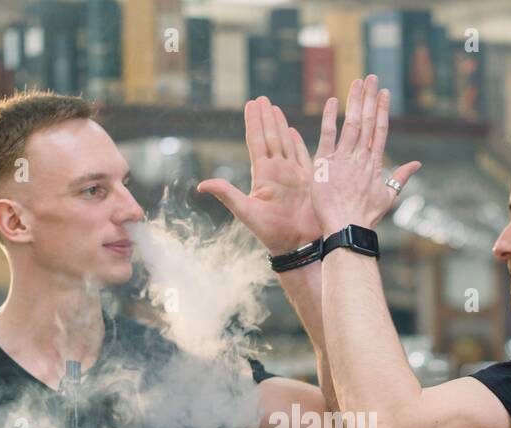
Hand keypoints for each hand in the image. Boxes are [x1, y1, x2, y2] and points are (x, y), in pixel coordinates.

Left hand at [197, 97, 321, 255]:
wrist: (297, 245)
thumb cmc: (272, 233)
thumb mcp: (246, 212)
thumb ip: (227, 194)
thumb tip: (201, 186)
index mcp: (263, 175)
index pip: (257, 142)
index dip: (254, 122)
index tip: (251, 104)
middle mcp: (277, 172)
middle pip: (270, 137)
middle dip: (266, 117)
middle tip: (262, 98)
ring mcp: (293, 176)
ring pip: (286, 142)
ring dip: (280, 125)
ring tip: (275, 107)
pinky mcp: (308, 182)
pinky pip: (304, 157)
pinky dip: (298, 143)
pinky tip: (293, 131)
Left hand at [311, 75, 420, 236]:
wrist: (346, 228)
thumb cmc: (365, 217)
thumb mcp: (387, 197)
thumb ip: (401, 177)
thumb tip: (418, 164)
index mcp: (374, 164)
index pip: (379, 131)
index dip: (381, 110)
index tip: (383, 92)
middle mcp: (360, 157)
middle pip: (366, 121)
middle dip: (369, 98)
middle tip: (371, 77)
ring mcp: (343, 158)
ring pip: (351, 124)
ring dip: (355, 101)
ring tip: (358, 81)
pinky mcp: (325, 163)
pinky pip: (328, 135)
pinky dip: (330, 118)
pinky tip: (333, 100)